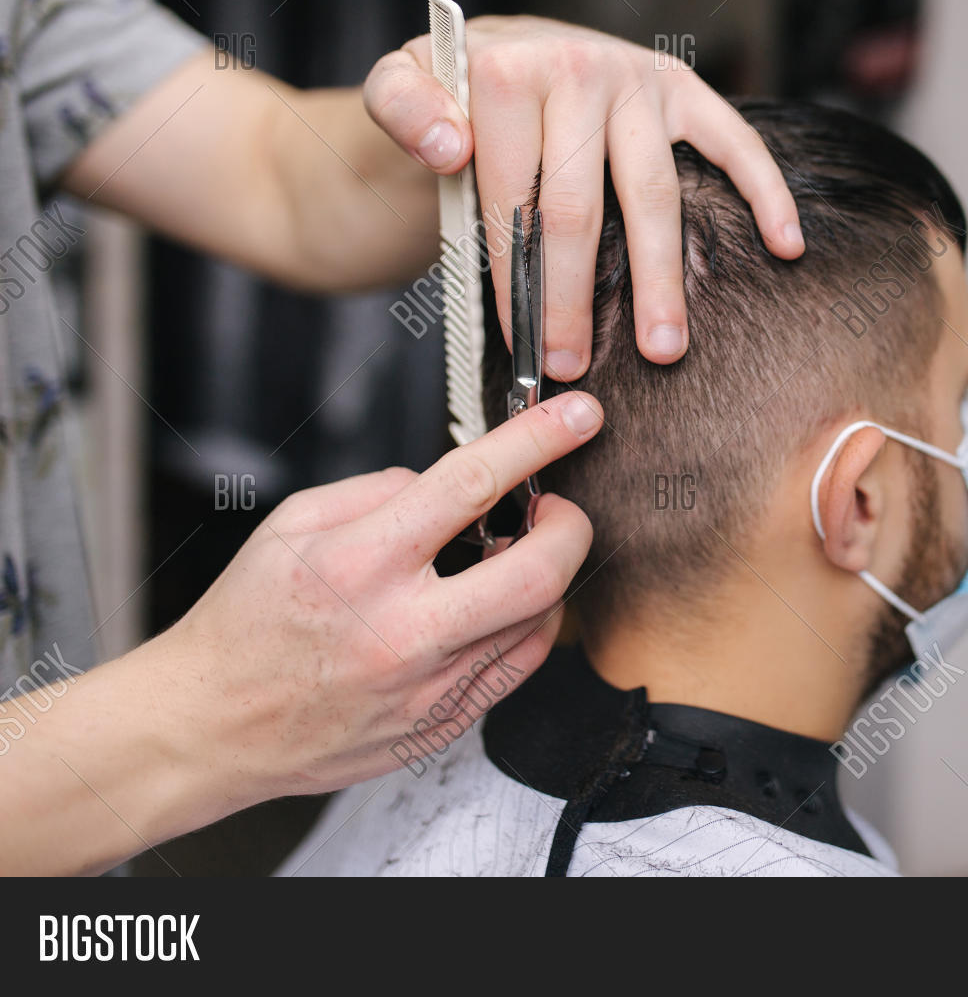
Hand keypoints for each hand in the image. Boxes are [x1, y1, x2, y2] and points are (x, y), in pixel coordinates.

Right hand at [155, 391, 601, 806]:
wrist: (213, 727)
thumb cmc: (248, 622)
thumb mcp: (293, 525)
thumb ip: (380, 490)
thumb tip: (454, 482)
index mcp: (360, 563)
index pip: (473, 483)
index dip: (539, 439)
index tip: (578, 416)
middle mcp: (402, 629)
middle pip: (539, 572)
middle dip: (570, 527)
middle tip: (556, 509)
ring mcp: (428, 687)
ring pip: (540, 621)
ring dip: (545, 576)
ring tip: (511, 557)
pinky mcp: (442, 725)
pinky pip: (520, 666)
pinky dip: (527, 624)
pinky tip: (500, 607)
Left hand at [362, 15, 804, 377]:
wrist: (498, 53)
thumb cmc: (451, 93)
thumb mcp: (399, 85)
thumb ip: (401, 108)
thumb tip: (450, 143)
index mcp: (509, 71)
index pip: (514, 196)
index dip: (515, 278)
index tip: (521, 345)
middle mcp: (580, 66)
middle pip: (580, 206)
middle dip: (576, 297)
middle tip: (576, 365)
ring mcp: (638, 79)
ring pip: (653, 194)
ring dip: (661, 278)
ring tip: (664, 348)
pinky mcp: (681, 87)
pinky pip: (734, 141)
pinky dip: (766, 190)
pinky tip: (785, 244)